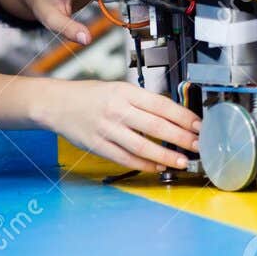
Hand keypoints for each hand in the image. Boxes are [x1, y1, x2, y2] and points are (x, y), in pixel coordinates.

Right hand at [35, 79, 200, 171]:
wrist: (57, 103)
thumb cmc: (91, 95)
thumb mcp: (118, 88)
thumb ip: (143, 102)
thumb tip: (173, 116)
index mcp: (125, 92)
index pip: (161, 105)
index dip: (183, 116)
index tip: (199, 125)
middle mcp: (117, 109)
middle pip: (156, 126)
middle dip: (181, 138)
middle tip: (198, 146)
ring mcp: (107, 129)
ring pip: (142, 146)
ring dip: (165, 155)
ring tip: (181, 161)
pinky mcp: (98, 146)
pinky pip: (125, 158)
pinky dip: (144, 164)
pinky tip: (157, 166)